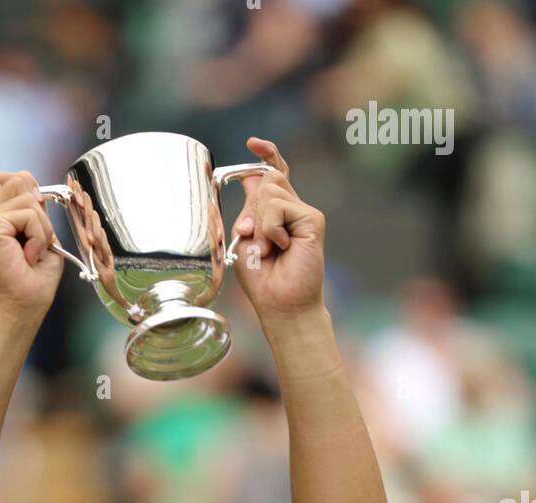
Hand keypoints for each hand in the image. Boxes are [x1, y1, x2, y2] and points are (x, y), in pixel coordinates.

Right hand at [0, 171, 63, 317]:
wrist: (23, 307)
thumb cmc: (33, 280)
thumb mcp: (42, 236)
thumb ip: (37, 209)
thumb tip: (38, 189)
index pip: (14, 179)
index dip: (33, 194)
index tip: (37, 228)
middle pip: (19, 179)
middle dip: (39, 209)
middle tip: (35, 242)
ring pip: (27, 195)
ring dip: (41, 227)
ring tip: (31, 252)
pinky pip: (28, 214)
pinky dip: (38, 235)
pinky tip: (27, 256)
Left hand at [229, 138, 325, 322]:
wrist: (281, 304)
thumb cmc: (262, 279)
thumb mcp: (245, 239)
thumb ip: (249, 208)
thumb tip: (254, 176)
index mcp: (275, 212)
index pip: (273, 174)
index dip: (265, 154)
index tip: (252, 143)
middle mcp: (292, 208)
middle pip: (267, 179)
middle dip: (251, 208)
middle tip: (254, 238)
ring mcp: (304, 212)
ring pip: (271, 189)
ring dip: (260, 222)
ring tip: (269, 247)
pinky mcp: (312, 218)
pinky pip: (279, 206)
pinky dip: (270, 228)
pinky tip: (282, 246)